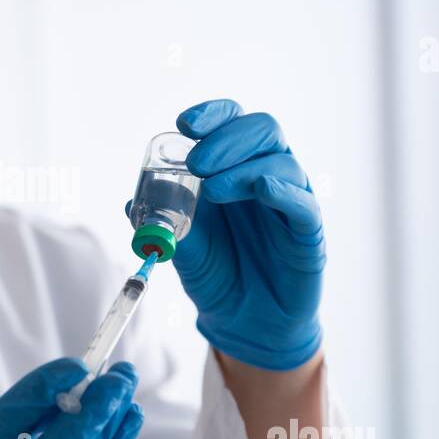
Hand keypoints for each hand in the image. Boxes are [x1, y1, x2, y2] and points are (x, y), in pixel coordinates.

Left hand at [169, 99, 324, 370]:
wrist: (243, 323)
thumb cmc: (217, 274)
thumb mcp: (182, 248)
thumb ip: (163, 224)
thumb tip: (129, 204)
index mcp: (235, 168)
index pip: (231, 123)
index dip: (212, 115)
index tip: (185, 124)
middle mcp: (266, 176)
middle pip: (262, 131)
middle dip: (227, 138)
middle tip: (197, 162)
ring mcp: (290, 202)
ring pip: (282, 163)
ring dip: (245, 167)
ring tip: (213, 189)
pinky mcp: (308, 234)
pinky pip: (304, 205)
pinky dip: (284, 191)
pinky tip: (263, 188)